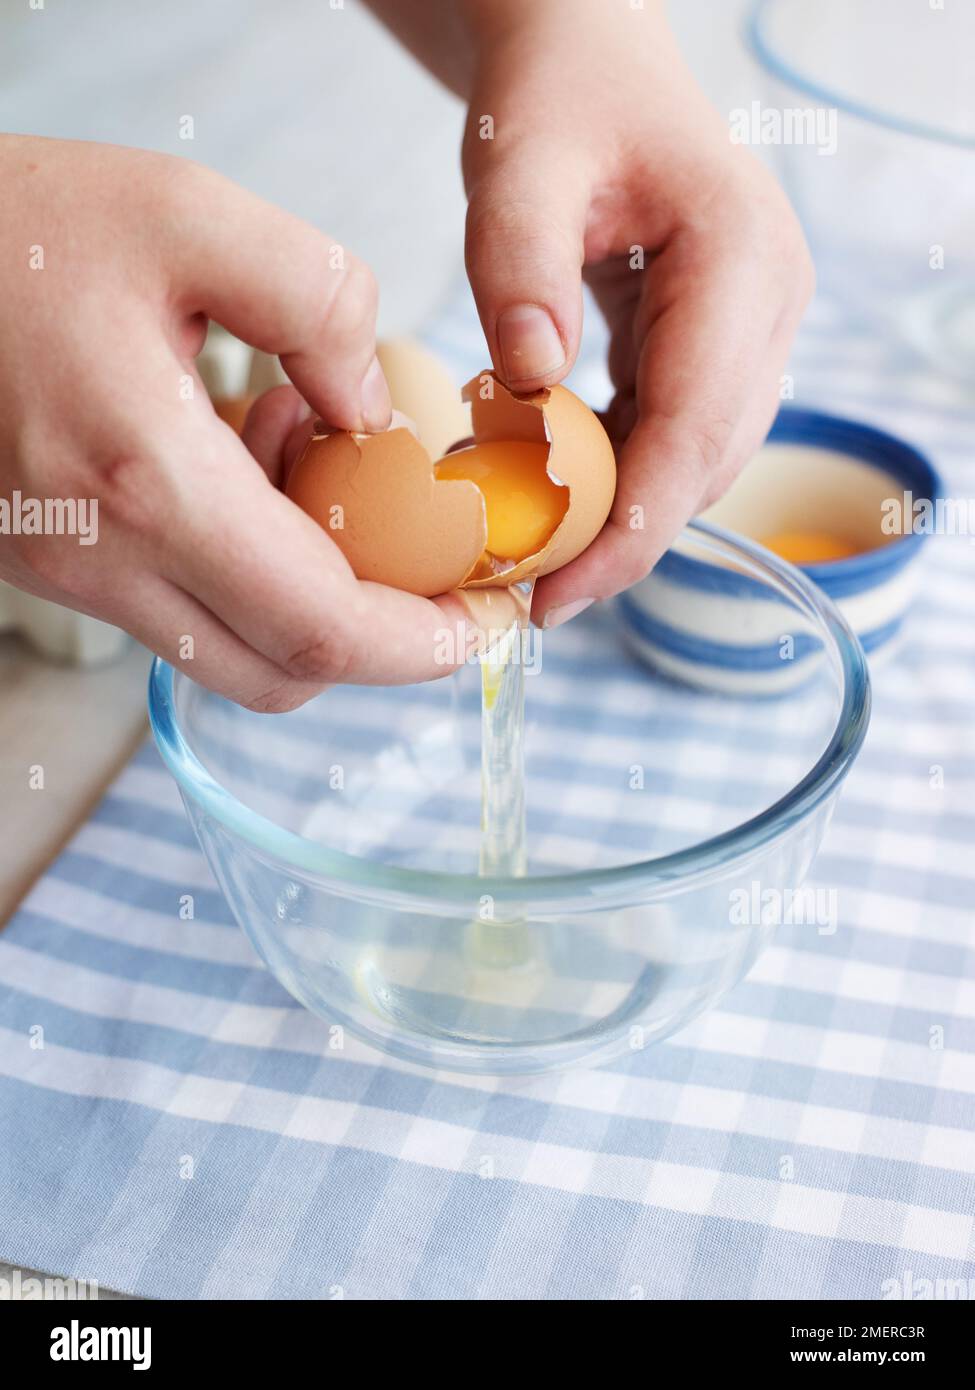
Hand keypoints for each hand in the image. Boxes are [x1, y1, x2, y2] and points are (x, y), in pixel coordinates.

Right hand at [0, 135, 471, 707]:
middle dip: (382, 639)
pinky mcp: (55, 563)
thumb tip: (373, 412)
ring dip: (309, 592)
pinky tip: (240, 456)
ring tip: (309, 455)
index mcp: (149, 481)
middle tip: (434, 560)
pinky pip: (180, 609)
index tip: (485, 621)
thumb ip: (317, 300)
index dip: (421, 645)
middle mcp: (104, 558)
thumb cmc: (13, 228)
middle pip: (282, 670)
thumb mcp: (186, 214)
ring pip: (231, 651)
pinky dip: (244, 569)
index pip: (319, 627)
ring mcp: (72, 573)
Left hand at [456, 0, 813, 625]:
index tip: (557, 596)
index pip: (695, 428)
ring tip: (536, 557)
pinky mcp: (720, 345)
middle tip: (531, 595)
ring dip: (623, 516)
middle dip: (624, 540)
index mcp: (739, 257)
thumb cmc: (558, 103)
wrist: (589, 67)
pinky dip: (622, 476)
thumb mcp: (519, 168)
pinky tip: (558, 493)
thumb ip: (519, 266)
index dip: (631, 528)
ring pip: (698, 461)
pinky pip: (677, 435)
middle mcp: (768, 302)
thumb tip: (530, 380)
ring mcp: (752, 327)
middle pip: (707, 462)